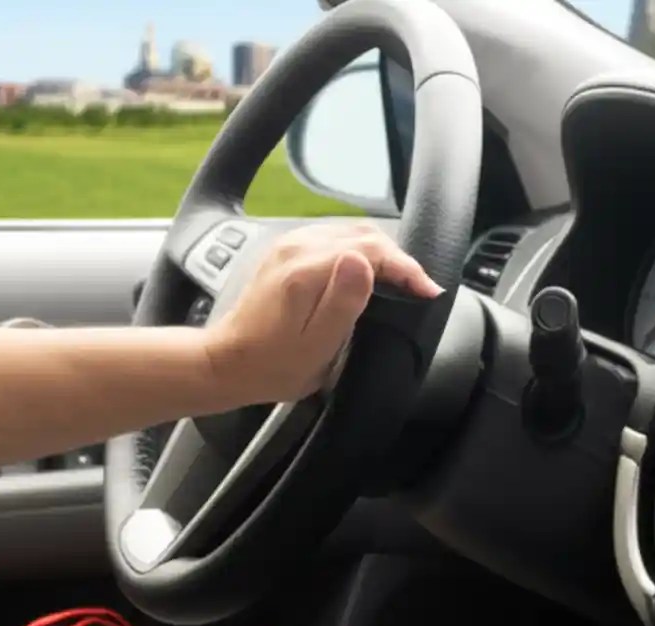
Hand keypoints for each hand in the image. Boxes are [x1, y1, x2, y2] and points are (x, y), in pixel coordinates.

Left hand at [203, 223, 442, 405]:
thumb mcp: (316, 345)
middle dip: (399, 258)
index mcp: (306, 270)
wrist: (227, 362)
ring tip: (402, 281)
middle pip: (364, 234)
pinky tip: (370, 273)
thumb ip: (343, 301)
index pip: (371, 250)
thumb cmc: (274, 365)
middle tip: (419, 288)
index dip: (406, 268)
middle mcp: (298, 247)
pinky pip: (335, 238)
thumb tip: (365, 262)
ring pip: (351, 232)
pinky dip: (361, 251)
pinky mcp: (287, 251)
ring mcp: (290, 245)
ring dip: (382, 253)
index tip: (427, 291)